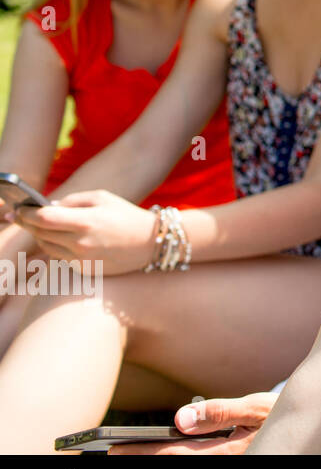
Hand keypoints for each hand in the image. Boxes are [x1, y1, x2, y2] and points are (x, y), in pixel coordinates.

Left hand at [13, 190, 155, 274]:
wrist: (151, 243)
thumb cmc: (127, 215)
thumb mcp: (102, 198)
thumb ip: (71, 201)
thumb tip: (47, 207)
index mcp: (86, 222)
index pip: (42, 218)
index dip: (27, 213)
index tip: (20, 208)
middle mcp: (81, 243)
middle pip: (40, 234)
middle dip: (29, 223)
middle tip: (22, 215)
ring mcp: (82, 260)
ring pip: (46, 247)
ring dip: (41, 235)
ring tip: (45, 226)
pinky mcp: (84, 270)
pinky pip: (60, 257)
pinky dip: (56, 246)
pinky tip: (63, 238)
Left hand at [109, 394, 278, 454]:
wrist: (304, 427)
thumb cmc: (280, 414)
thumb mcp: (256, 407)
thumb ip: (219, 412)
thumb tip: (181, 418)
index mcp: (229, 451)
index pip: (177, 453)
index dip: (144, 452)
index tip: (118, 447)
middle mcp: (223, 463)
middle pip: (174, 464)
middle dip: (143, 458)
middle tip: (113, 453)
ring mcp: (225, 465)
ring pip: (184, 465)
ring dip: (158, 460)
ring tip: (130, 454)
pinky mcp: (227, 461)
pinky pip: (195, 462)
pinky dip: (175, 458)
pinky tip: (164, 453)